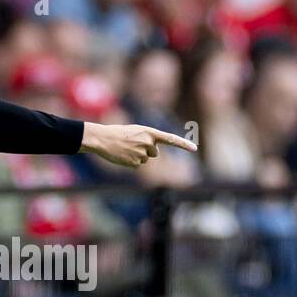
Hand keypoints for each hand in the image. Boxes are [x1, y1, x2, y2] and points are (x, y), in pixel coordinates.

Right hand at [80, 122, 196, 167]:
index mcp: (150, 132)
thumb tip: (153, 153)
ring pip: (145, 159)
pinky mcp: (136, 163)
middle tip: (131, 144)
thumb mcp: (135, 131)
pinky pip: (138, 165)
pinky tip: (123, 156)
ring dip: (137, 156)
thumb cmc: (117, 133)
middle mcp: (149, 143)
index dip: (183, 144)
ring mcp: (142, 153)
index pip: (171, 139)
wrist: (102, 138)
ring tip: (125, 149)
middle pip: (154, 153)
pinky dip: (131, 162)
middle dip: (146, 151)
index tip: (194, 149)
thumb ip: (148, 139)